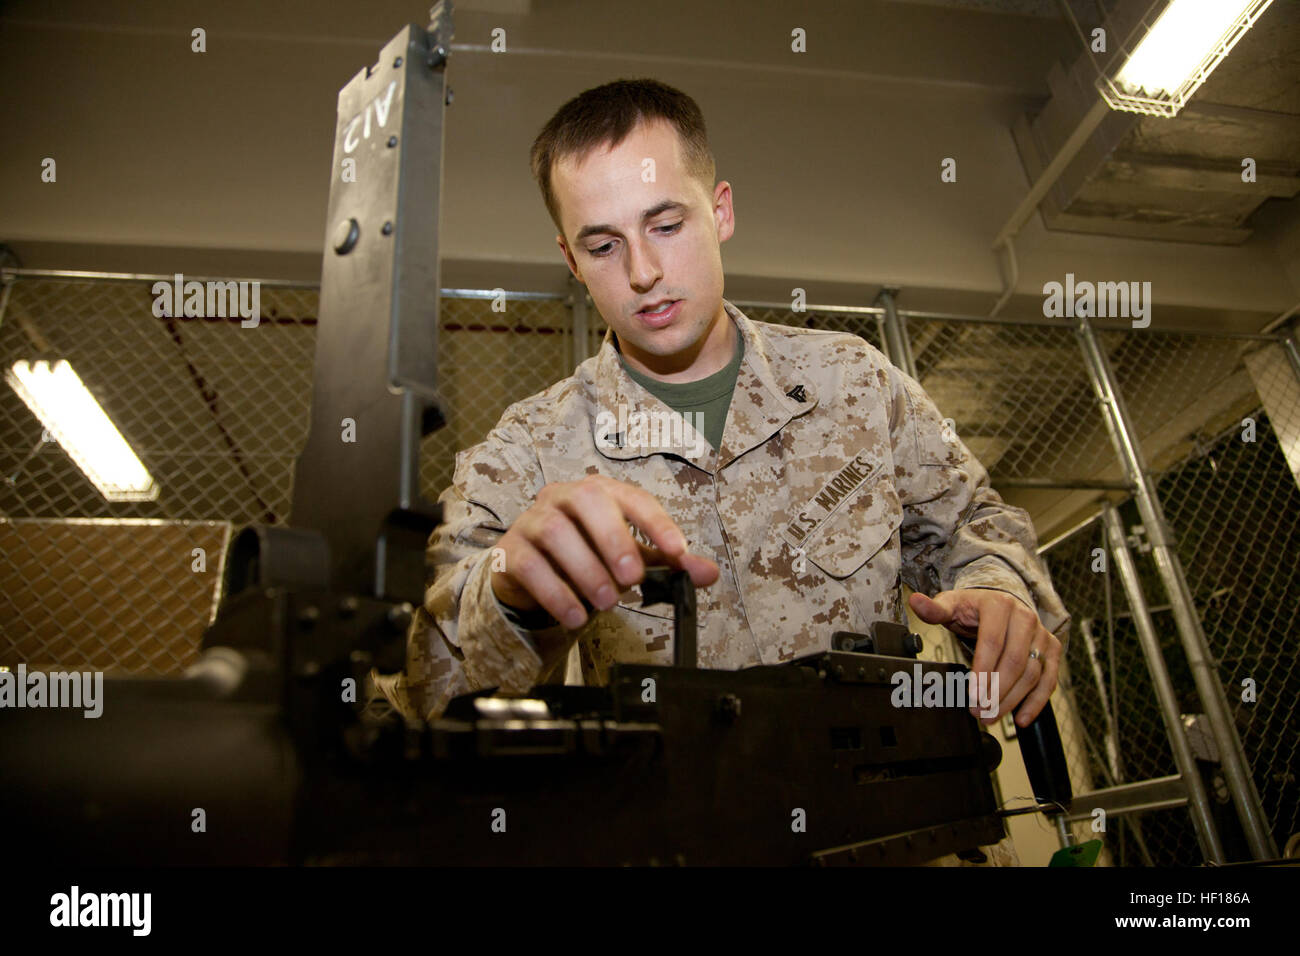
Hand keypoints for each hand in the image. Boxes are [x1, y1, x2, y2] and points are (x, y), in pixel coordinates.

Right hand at [491, 474, 719, 628]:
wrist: (530, 576)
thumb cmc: (585, 556)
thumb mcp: (630, 559)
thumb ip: (667, 564)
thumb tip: (708, 573)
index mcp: (599, 492)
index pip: (632, 497)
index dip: (656, 522)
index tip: (678, 552)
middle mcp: (563, 496)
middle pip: (588, 500)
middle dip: (614, 538)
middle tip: (632, 579)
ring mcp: (533, 520)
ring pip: (555, 531)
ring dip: (586, 569)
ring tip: (607, 602)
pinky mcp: (510, 550)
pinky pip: (530, 564)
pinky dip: (556, 592)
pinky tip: (576, 615)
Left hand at [907, 588, 1060, 726]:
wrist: (999, 603)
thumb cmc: (972, 608)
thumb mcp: (951, 605)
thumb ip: (934, 609)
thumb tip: (916, 602)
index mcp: (999, 605)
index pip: (992, 642)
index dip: (983, 671)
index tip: (972, 695)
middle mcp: (1025, 617)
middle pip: (1015, 661)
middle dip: (996, 691)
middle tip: (979, 711)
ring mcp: (1041, 634)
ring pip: (1032, 673)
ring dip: (1013, 700)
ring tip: (992, 716)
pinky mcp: (1052, 649)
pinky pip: (1049, 679)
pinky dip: (1037, 701)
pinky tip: (1022, 718)